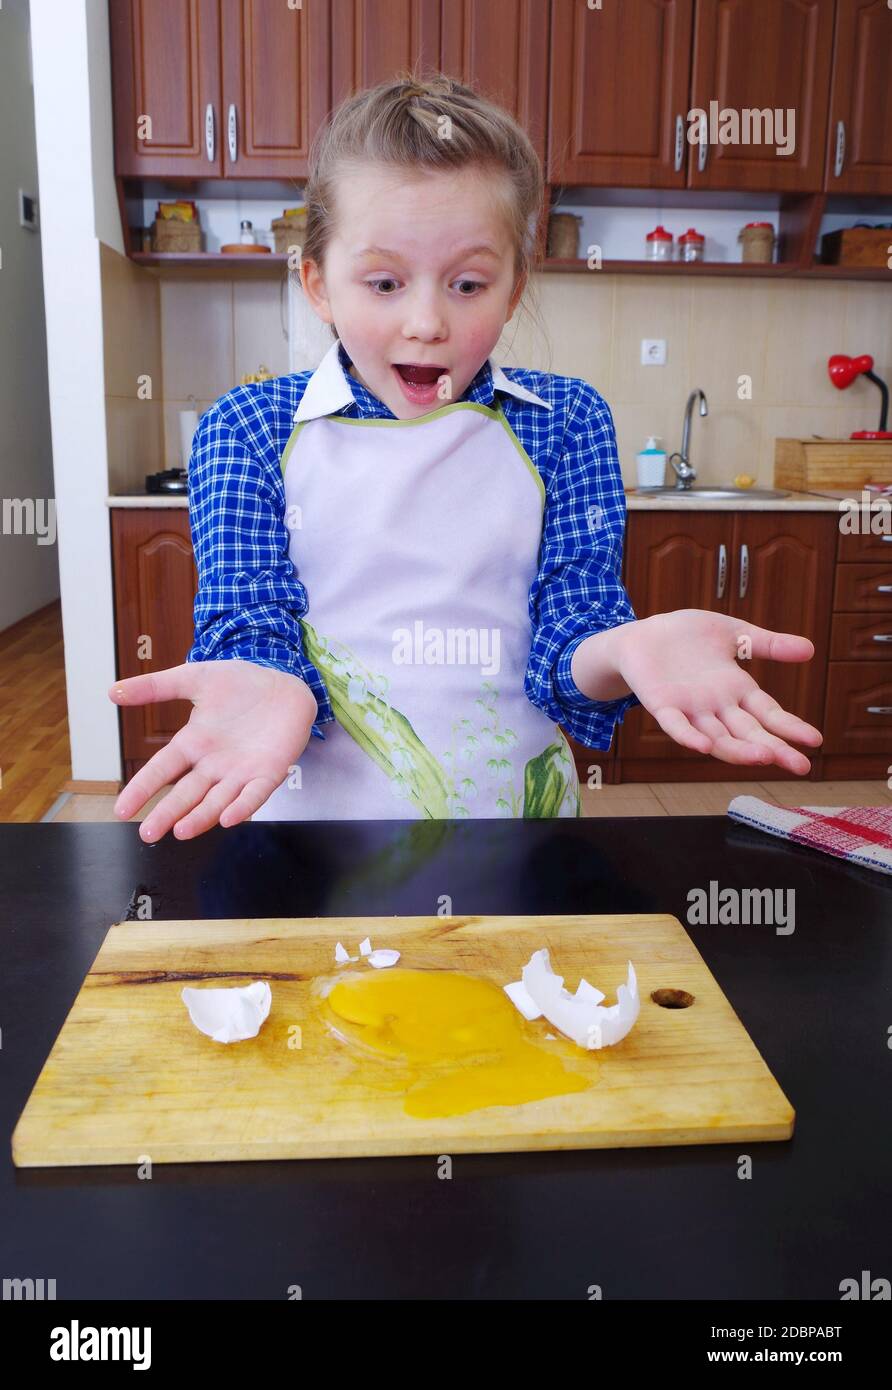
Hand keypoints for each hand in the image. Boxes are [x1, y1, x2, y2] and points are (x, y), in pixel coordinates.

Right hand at [109, 660, 317, 840]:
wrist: (285, 684)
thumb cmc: (241, 684)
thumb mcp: (195, 679)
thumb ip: (156, 687)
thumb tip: (113, 692)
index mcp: (193, 744)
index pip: (162, 770)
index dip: (142, 789)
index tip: (122, 810)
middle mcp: (213, 764)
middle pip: (186, 794)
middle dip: (167, 813)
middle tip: (148, 833)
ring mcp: (241, 772)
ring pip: (216, 800)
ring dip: (200, 817)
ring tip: (181, 831)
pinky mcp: (268, 773)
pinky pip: (254, 795)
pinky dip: (242, 807)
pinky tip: (228, 819)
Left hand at [613, 609, 822, 772]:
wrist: (643, 632)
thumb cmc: (688, 635)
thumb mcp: (734, 633)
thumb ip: (768, 644)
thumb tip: (810, 649)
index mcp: (737, 689)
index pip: (769, 713)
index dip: (790, 727)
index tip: (815, 741)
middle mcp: (717, 706)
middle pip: (749, 732)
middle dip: (774, 748)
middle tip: (800, 766)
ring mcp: (690, 708)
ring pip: (718, 736)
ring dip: (738, 749)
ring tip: (763, 758)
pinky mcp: (662, 704)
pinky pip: (676, 725)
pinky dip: (689, 736)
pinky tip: (703, 746)